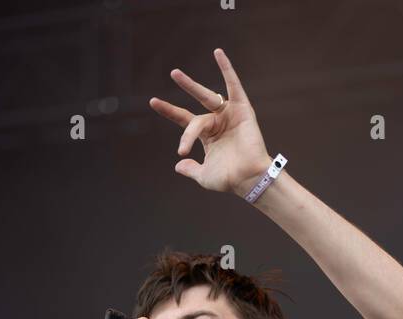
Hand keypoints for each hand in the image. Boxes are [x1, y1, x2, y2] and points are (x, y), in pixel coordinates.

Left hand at [149, 48, 271, 195]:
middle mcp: (217, 122)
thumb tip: (178, 166)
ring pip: (208, 97)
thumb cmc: (230, 180)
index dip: (169, 111)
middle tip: (173, 73)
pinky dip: (227, 69)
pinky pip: (234, 86)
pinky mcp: (242, 109)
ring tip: (176, 74)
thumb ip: (191, 170)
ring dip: (192, 85)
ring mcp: (229, 114)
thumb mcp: (204, 176)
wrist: (248, 180)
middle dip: (185, 88)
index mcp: (207, 136)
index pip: (185, 120)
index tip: (153, 102)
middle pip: (196, 104)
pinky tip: (219, 54)